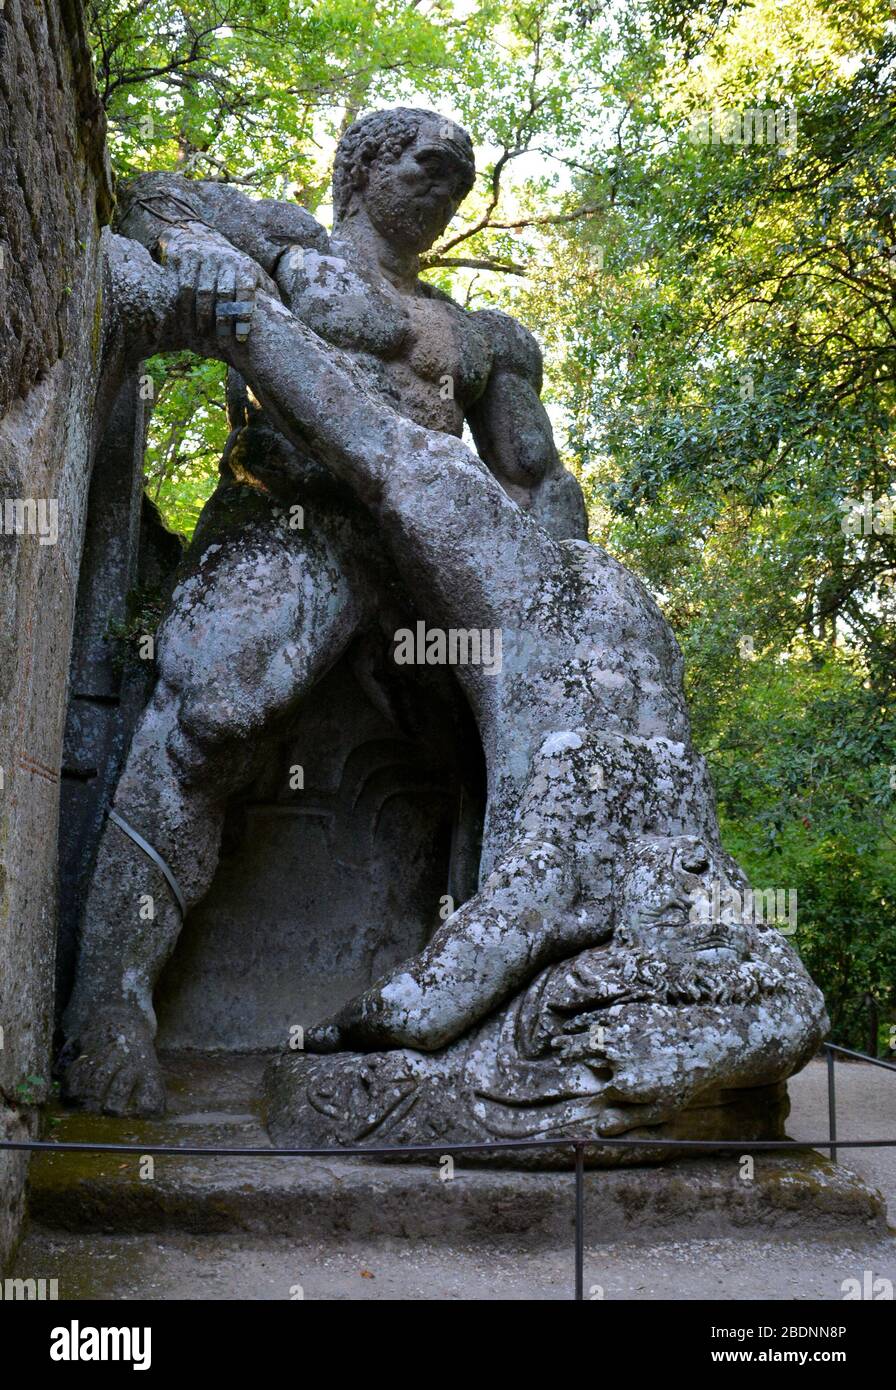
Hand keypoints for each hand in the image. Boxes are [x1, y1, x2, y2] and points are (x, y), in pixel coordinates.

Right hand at [156, 224, 274, 341]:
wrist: (204, 241)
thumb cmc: (235, 268)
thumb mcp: (256, 276)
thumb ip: (268, 293)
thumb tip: (286, 316)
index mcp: (246, 266)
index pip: (246, 292)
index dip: (243, 316)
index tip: (240, 338)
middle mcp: (226, 259)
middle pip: (223, 294)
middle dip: (222, 320)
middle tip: (221, 340)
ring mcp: (205, 257)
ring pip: (201, 291)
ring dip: (201, 315)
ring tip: (202, 333)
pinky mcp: (188, 258)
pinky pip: (184, 285)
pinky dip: (184, 305)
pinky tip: (187, 320)